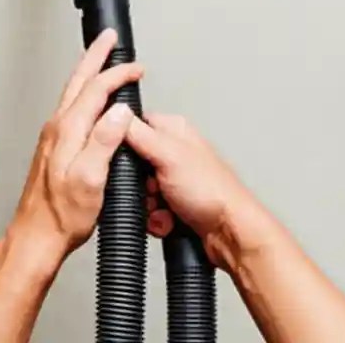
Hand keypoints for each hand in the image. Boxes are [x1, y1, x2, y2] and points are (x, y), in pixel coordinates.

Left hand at [7, 29, 143, 263]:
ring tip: (99, 59)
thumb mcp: (90, 180)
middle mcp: (57, 128)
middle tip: (107, 38)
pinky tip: (88, 100)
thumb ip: (103, 142)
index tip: (136, 68)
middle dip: (95, 57)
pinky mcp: (53, 148)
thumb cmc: (62, 215)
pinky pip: (70, 108)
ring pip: (72, 93)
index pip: (96, 90)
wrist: (36, 236)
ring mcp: (53, 138)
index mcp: (67, 131)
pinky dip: (83, 93)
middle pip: (78, 82)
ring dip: (88, 72)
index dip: (117, 75)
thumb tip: (118, 112)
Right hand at [126, 113, 250, 244]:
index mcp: (174, 130)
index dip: (121, 142)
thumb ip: (138, 133)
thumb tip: (114, 111)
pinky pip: (149, 209)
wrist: (230, 233)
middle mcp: (174, 152)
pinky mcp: (174, 203)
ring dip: (146, 204)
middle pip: (131, 163)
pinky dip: (155, 218)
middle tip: (151, 187)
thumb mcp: (168, 155)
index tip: (121, 158)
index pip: (132, 125)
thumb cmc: (213, 192)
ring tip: (164, 206)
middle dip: (135, 183)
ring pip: (138, 190)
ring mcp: (174, 179)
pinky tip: (169, 220)